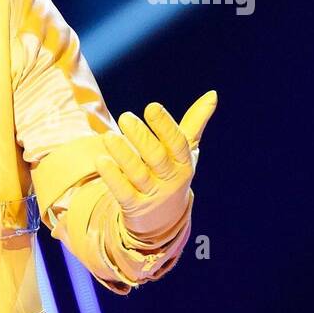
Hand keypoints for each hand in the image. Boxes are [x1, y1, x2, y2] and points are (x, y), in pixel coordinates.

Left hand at [95, 91, 216, 240]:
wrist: (163, 220)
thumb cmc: (173, 174)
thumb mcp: (187, 151)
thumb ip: (195, 122)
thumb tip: (212, 93)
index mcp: (184, 162)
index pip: (178, 143)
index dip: (165, 126)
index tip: (151, 107)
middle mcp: (170, 178)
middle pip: (156, 157)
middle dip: (142, 137)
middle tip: (125, 117)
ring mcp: (152, 194)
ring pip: (137, 174)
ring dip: (123, 155)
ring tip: (108, 136)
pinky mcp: (134, 207)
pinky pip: (122, 192)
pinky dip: (112, 176)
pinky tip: (100, 160)